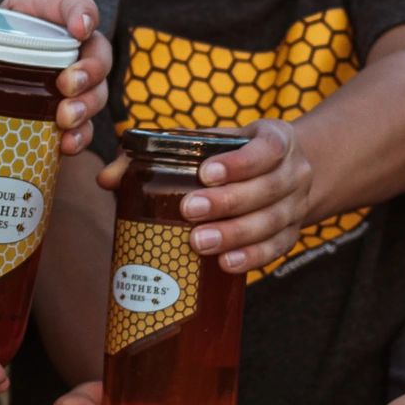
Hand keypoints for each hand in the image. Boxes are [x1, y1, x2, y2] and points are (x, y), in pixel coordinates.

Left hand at [0, 0, 112, 155]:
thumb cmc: (3, 34)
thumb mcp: (0, 17)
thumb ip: (6, 14)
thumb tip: (2, 37)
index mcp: (61, 17)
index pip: (80, 5)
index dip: (83, 15)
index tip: (79, 29)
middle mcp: (79, 49)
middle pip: (100, 58)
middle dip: (89, 73)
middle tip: (68, 85)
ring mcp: (80, 83)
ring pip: (97, 94)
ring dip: (85, 107)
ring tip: (66, 118)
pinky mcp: (72, 113)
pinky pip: (86, 126)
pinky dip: (80, 136)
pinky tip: (67, 143)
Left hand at [125, 116, 307, 276]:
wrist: (287, 172)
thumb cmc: (235, 154)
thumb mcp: (211, 141)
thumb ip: (159, 153)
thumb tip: (107, 177)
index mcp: (276, 140)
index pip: (265, 148)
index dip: (238, 163)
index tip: (204, 173)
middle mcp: (293, 172)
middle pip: (268, 189)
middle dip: (228, 202)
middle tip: (190, 211)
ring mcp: (296, 206)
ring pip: (272, 222)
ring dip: (236, 234)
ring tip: (200, 243)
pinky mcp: (292, 234)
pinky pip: (277, 248)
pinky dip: (253, 257)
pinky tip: (226, 264)